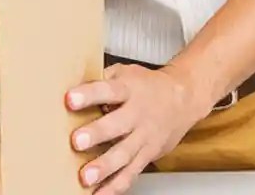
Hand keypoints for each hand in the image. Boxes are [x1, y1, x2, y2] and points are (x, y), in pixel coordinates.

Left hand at [64, 64, 209, 192]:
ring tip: (85, 177)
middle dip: (97, 134)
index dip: (89, 94)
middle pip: (117, 125)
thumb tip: (70, 81)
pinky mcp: (147, 155)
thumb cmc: (147, 86)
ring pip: (124, 154)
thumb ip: (101, 78)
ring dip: (104, 167)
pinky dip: (115, 186)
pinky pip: (131, 173)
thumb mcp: (126, 72)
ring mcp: (144, 137)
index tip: (70, 99)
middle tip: (77, 141)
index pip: (107, 90)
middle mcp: (137, 114)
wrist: (184, 99)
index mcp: (129, 90)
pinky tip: (99, 194)